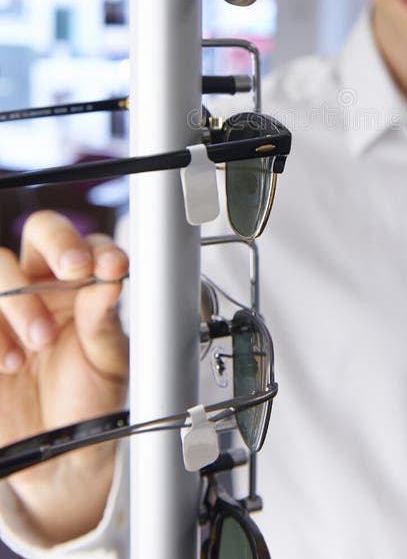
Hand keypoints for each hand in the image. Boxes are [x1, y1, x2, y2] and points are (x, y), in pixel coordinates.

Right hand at [0, 210, 128, 543]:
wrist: (61, 458)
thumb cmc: (90, 401)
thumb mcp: (109, 363)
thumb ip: (105, 320)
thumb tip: (111, 279)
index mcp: (81, 287)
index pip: (84, 242)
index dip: (92, 243)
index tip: (108, 264)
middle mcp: (43, 287)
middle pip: (39, 232)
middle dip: (58, 244)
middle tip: (73, 270)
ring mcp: (6, 310)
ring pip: (1, 267)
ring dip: (20, 299)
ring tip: (39, 343)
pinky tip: (10, 364)